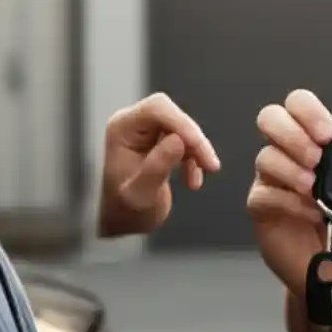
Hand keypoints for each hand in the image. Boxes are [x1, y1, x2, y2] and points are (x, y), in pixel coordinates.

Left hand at [98, 93, 220, 237]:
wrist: (122, 223)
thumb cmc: (124, 212)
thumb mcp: (140, 195)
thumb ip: (156, 168)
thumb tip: (178, 140)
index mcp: (121, 128)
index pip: (157, 108)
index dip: (182, 123)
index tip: (199, 147)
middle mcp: (133, 124)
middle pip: (173, 115)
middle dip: (194, 140)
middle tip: (210, 165)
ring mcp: (146, 131)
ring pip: (182, 127)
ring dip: (196, 151)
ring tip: (197, 180)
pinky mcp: (159, 141)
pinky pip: (185, 140)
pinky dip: (194, 158)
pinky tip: (192, 181)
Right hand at [246, 88, 331, 296]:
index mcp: (314, 141)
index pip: (300, 106)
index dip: (309, 112)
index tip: (327, 134)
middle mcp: (288, 152)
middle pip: (270, 118)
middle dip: (292, 134)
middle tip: (315, 158)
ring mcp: (271, 178)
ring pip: (265, 156)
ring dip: (291, 170)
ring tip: (313, 190)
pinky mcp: (260, 206)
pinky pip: (264, 194)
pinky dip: (289, 202)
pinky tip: (310, 213)